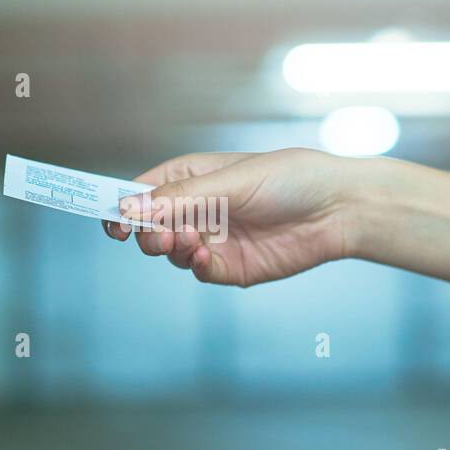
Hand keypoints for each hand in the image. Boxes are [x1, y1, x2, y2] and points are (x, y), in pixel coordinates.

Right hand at [101, 148, 352, 285]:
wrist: (338, 208)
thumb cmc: (289, 178)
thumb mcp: (232, 180)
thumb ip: (182, 198)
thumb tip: (133, 210)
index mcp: (191, 178)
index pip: (141, 191)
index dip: (121, 205)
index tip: (112, 220)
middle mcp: (196, 209)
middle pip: (148, 226)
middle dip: (145, 232)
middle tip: (156, 234)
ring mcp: (211, 239)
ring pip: (169, 251)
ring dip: (170, 247)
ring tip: (189, 239)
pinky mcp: (229, 267)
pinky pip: (197, 271)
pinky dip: (193, 265)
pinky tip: (202, 256)